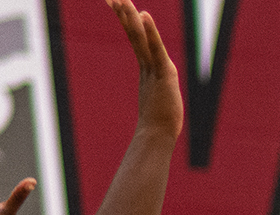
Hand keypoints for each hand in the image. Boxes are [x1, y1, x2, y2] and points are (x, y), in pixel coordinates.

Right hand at [110, 0, 182, 138]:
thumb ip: (158, 91)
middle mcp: (147, 65)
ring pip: (140, 38)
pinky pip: (156, 48)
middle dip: (123, 13)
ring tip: (122, 0)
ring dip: (131, 17)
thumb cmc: (160, 122)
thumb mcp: (161, 98)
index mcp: (148, 68)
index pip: (136, 39)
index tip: (116, 3)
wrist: (157, 135)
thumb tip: (154, 98)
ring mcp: (153, 68)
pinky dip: (150, 31)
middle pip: (134, 33)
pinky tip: (144, 15)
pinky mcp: (163, 73)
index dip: (127, 20)